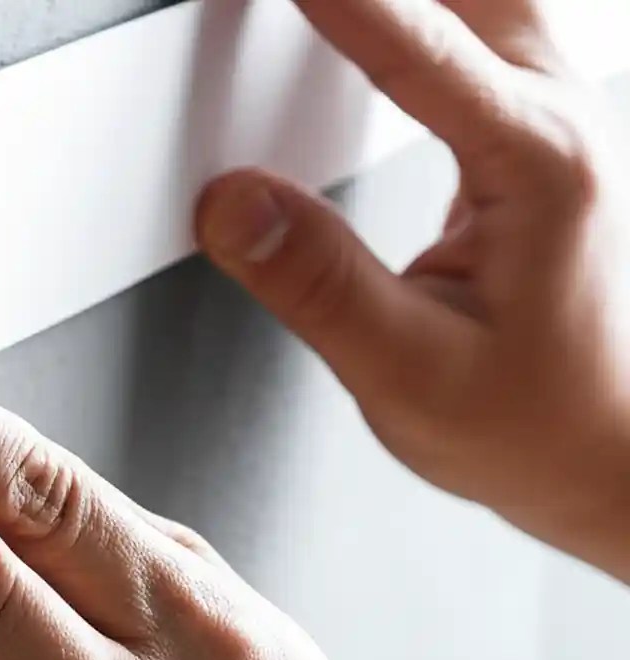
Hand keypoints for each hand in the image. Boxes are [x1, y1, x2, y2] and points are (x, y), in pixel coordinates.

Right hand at [196, 0, 629, 580]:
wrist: (592, 449)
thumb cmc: (523, 421)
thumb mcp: (404, 370)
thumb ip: (316, 282)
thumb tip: (234, 203)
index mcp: (538, 168)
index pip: (420, 48)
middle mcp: (558, 123)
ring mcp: (551, 117)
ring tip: (318, 4)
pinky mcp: (528, 128)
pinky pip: (473, 25)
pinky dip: (413, 10)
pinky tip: (374, 16)